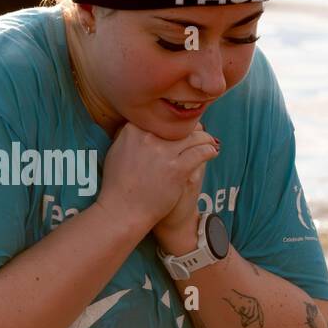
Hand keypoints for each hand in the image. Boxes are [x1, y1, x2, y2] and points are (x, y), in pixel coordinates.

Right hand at [97, 117, 218, 236]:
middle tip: (200, 131)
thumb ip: (128, 135)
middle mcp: (149, 138)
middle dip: (192, 128)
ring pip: (193, 137)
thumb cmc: (117, 184)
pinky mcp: (177, 168)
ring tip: (210, 141)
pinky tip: (212, 151)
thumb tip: (138, 125)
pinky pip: (200, 152)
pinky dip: (209, 150)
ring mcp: (164, 153)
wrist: (123, 210)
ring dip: (205, 138)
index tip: (181, 127)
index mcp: (133, 130)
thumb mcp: (115, 151)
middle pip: (179, 126)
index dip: (173, 122)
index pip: (161, 118)